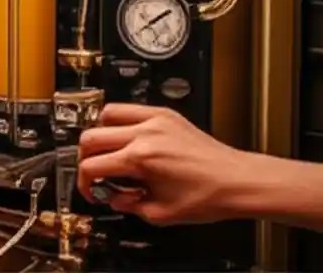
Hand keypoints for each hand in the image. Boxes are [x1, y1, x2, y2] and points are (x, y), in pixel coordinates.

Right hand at [77, 103, 249, 224]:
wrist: (238, 181)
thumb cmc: (209, 196)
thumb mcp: (160, 213)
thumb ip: (128, 205)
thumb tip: (114, 197)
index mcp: (140, 159)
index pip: (92, 165)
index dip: (84, 183)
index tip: (92, 190)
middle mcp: (145, 134)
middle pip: (91, 137)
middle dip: (86, 158)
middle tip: (95, 173)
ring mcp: (155, 120)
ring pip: (106, 115)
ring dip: (99, 134)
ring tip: (107, 150)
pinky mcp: (166, 115)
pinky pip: (130, 109)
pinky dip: (120, 121)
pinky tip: (126, 137)